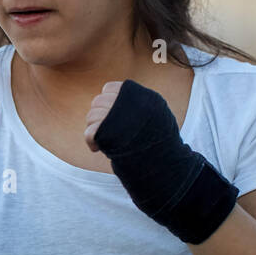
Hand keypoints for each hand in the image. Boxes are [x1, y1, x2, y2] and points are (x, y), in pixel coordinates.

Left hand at [83, 78, 238, 244]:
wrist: (166, 166)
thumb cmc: (161, 143)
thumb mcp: (157, 115)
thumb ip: (137, 103)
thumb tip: (110, 94)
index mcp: (142, 96)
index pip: (109, 88)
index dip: (107, 102)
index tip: (112, 118)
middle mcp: (129, 103)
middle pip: (98, 101)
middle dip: (98, 116)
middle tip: (106, 132)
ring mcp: (117, 116)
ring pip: (91, 116)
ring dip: (94, 129)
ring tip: (105, 141)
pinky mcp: (108, 132)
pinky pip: (89, 132)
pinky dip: (90, 141)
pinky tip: (98, 148)